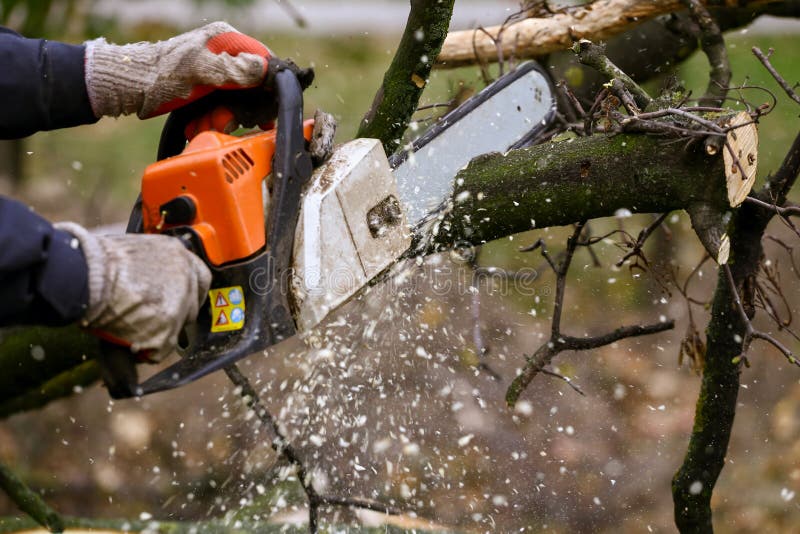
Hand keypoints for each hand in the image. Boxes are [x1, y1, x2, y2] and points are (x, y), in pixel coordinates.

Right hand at [55, 223, 211, 361]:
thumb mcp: (135, 252)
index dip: (190, 293)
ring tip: (129, 325)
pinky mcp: (167, 327)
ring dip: (155, 333)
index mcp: (177, 254)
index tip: (182, 302)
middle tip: (150, 320)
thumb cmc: (97, 262)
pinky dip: (145, 350)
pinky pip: (161, 348)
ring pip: (176, 330)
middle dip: (173, 317)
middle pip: (191, 307)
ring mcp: (179, 303)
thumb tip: (152, 283)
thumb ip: (152, 268)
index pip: (200, 277)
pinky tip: (128, 337)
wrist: (85, 273)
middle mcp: (184, 277)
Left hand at [84, 22, 270, 118]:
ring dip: (222, 119)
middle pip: (250, 87)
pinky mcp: (206, 91)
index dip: (268, 85)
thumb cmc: (160, 73)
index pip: (262, 60)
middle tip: (228, 122)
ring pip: (235, 103)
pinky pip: (219, 109)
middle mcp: (224, 55)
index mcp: (226, 40)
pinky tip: (199, 126)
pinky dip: (211, 121)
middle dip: (238, 109)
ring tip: (205, 126)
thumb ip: (235, 70)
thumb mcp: (201, 71)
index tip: (268, 107)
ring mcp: (215, 74)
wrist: (130, 87)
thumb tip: (265, 69)